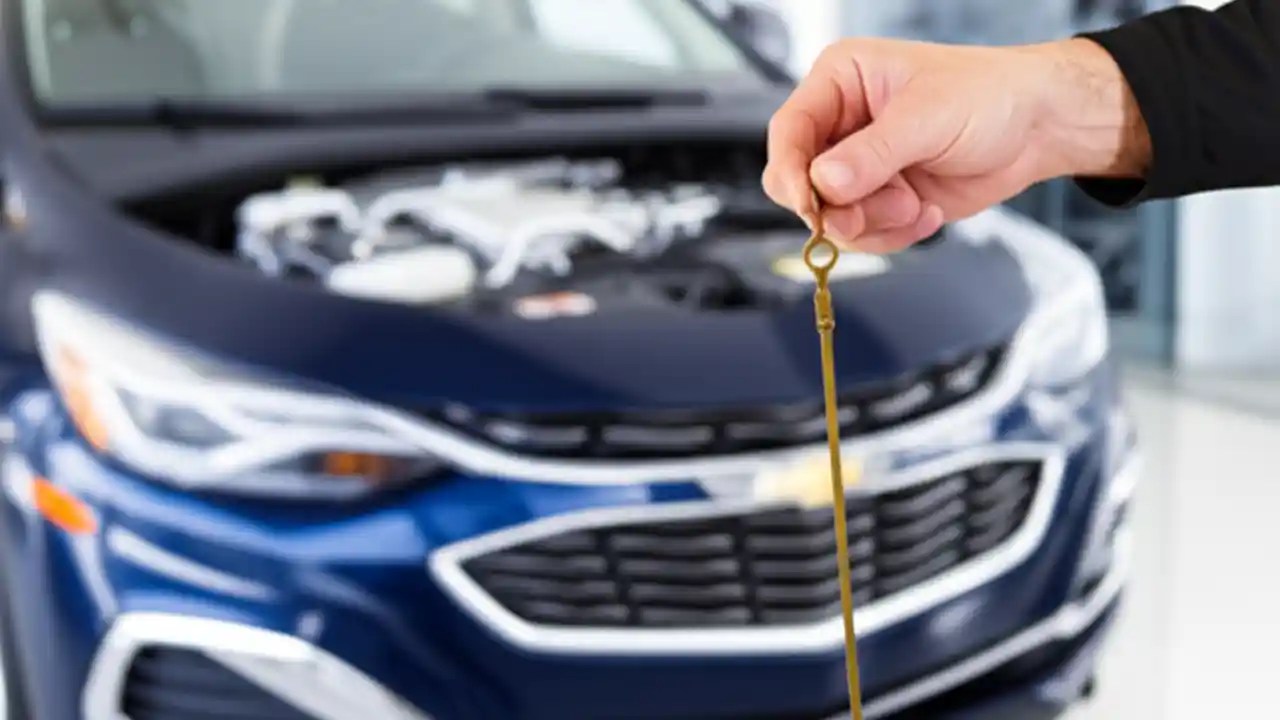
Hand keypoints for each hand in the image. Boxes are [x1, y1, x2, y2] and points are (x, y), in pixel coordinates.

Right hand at [763, 38, 1150, 251]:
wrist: (1036, 127)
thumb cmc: (989, 96)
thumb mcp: (928, 117)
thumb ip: (872, 154)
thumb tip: (823, 183)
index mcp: (840, 82)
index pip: (789, 130)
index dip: (791, 171)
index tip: (810, 203)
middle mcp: (840, 124)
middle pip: (798, 182)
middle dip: (838, 207)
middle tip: (878, 210)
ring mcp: (858, 166)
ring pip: (830, 217)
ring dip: (874, 223)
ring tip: (916, 205)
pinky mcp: (879, 199)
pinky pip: (861, 235)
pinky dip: (892, 235)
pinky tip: (926, 213)